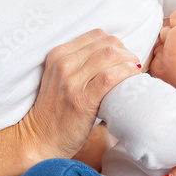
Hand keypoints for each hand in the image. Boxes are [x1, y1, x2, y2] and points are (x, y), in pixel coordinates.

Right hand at [18, 29, 140, 162]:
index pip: (96, 35)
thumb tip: (114, 56)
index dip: (116, 44)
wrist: (40, 139)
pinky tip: (132, 79)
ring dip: (129, 62)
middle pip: (106, 44)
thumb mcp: (59, 79)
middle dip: (125, 52)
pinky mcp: (81, 99)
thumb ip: (79, 64)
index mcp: (58, 55)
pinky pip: (110, 77)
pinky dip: (126, 74)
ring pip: (110, 56)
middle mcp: (63, 64)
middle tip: (133, 65)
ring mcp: (71, 81)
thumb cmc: (55, 112)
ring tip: (135, 73)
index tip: (123, 57)